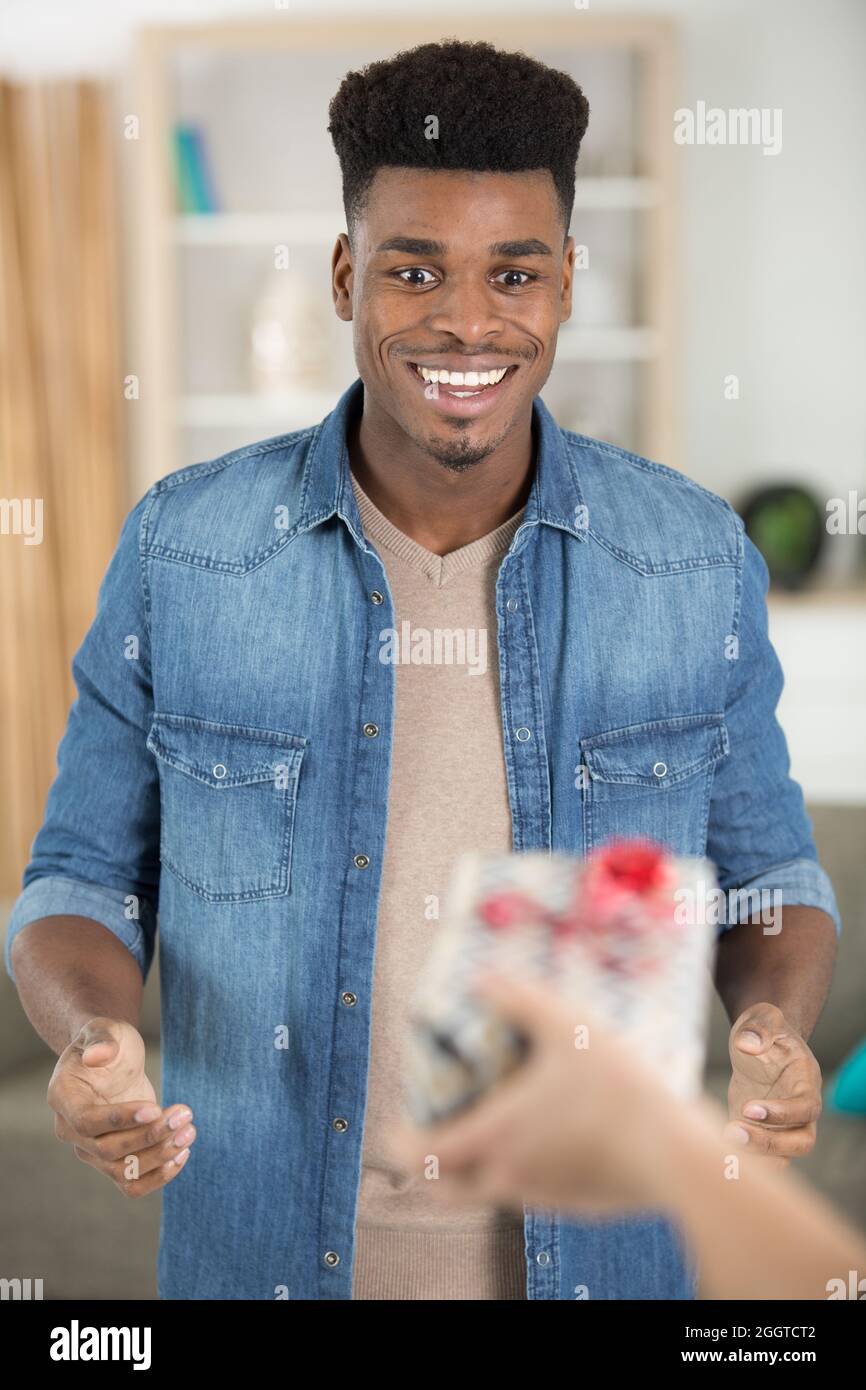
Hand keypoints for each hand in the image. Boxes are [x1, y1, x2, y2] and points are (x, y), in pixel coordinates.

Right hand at [48, 1016, 195, 1196]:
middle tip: (184, 1115)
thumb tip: (98, 1055)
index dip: (120, 1119)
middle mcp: (71, 1130)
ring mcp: (91, 1149)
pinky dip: (158, 1176)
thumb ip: (101, 1039)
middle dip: (149, 1136)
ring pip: (122, 1171)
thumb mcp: (105, 1028)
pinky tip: (182, 1154)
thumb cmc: (107, 1040)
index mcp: (63, 1098)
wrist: (112, 1058)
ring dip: (159, 1157)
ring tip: (189, 1131)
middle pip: (107, 1151)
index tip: (155, 1107)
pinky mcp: (114, 1159)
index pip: (86, 1121)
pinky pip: (132, 1182)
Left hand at [388, 971, 670, 1216]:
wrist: (678, 1159)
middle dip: (429, 1163)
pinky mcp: (574, 1204)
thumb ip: (521, 1000)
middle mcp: (508, 1178)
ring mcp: (542, 1199)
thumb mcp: (568, 1028)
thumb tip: (484, 978)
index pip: (418, 1154)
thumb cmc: (618, 1091)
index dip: (400, 1138)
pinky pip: (529, 1193)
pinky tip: (549, 1134)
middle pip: (442, 1188)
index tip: (400, 1119)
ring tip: (495, 1122)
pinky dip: (519, 1170)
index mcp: (494, 1138)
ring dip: (474, 1166)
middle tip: (436, 1128)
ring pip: (486, 1194)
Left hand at [724, 1003, 821, 1164]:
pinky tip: (715, 1151)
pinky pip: (760, 1158)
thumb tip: (748, 1044)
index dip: (782, 1113)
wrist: (755, 1042)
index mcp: (806, 1081)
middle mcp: (800, 1110)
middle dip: (769, 1144)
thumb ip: (759, 1026)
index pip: (806, 1107)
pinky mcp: (761, 1133)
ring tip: (722, 1144)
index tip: (748, 1108)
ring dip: (756, 1159)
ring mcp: (783, 1126)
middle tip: (732, 1131)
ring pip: (782, 1157)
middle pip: (802, 1142)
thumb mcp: (763, 1017)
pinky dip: (742, 1160)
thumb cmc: (762, 1028)